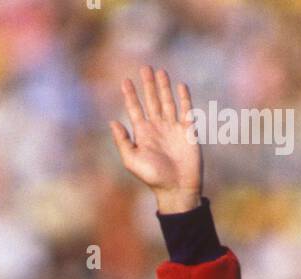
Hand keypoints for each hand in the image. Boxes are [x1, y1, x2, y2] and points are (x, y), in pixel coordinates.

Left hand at [109, 65, 202, 213]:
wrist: (177, 188)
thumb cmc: (153, 178)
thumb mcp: (132, 161)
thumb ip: (122, 141)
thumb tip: (112, 122)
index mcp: (143, 134)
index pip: (135, 109)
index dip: (130, 95)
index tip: (125, 81)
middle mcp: (157, 128)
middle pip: (151, 101)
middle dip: (147, 85)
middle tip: (144, 67)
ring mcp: (173, 128)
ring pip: (167, 102)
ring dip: (163, 87)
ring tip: (160, 71)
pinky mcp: (187, 131)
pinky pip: (186, 110)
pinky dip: (184, 98)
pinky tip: (180, 86)